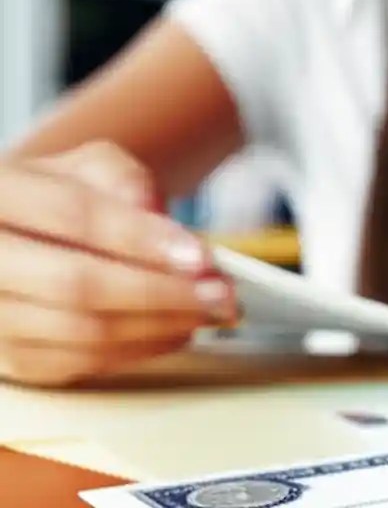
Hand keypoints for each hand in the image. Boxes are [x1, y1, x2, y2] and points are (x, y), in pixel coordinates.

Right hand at [0, 142, 236, 386]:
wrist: (18, 233)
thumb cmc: (57, 197)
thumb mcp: (90, 166)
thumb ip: (124, 180)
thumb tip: (155, 217)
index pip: (73, 217)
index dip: (142, 239)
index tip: (202, 257)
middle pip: (77, 284)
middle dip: (163, 292)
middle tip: (221, 293)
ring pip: (80, 332)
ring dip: (159, 326)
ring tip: (210, 312)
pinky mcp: (5, 359)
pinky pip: (76, 365)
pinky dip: (137, 351)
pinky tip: (177, 331)